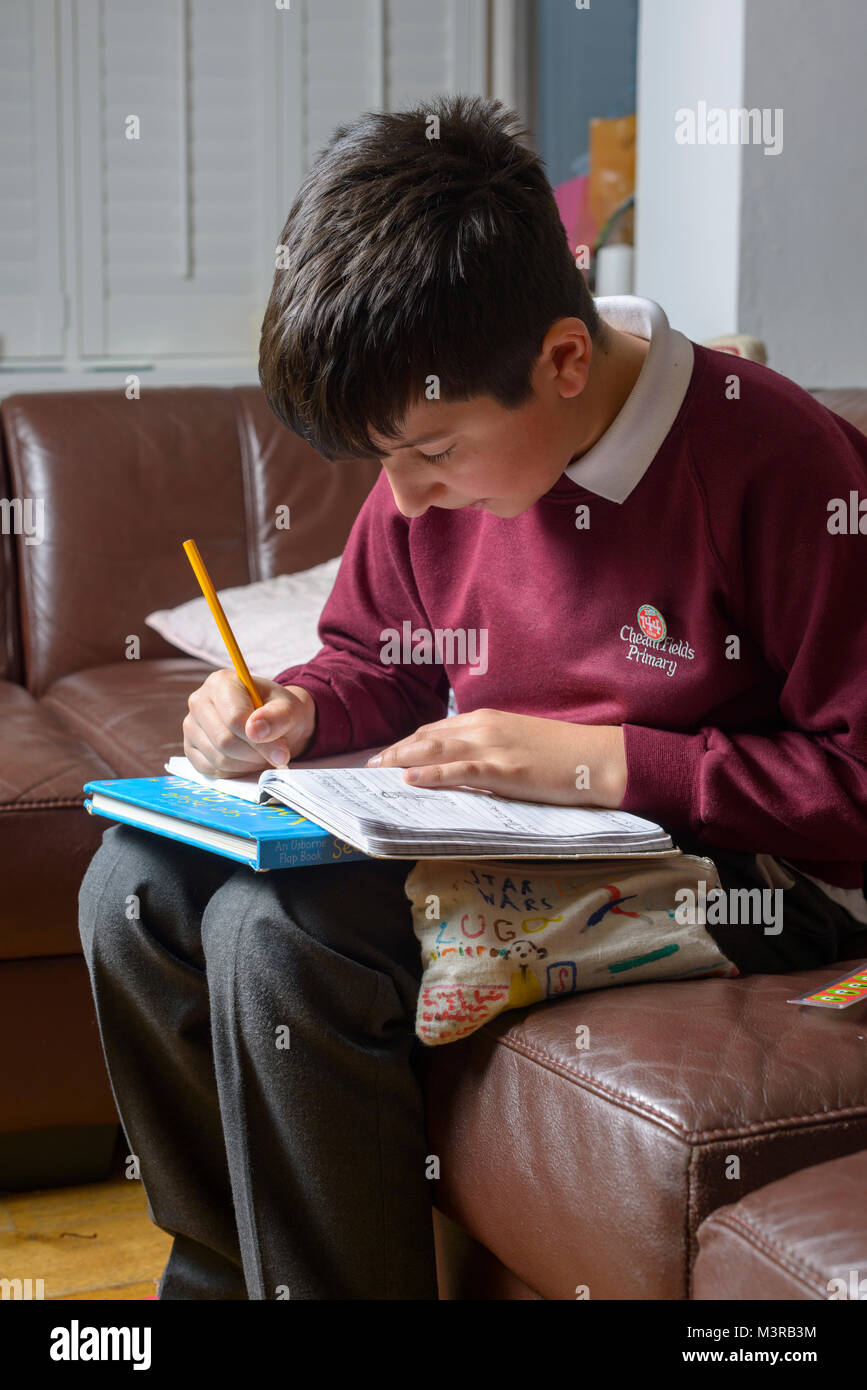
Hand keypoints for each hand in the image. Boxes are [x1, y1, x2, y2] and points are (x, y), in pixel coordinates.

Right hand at [183, 671, 316, 777]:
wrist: (272, 723)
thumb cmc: (279, 712)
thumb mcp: (289, 709)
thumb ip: (277, 717)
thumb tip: (256, 731)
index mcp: (221, 682)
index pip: (234, 719)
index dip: (259, 741)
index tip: (281, 751)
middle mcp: (199, 701)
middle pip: (224, 741)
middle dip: (254, 753)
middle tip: (273, 751)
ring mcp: (191, 726)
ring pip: (219, 759)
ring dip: (247, 763)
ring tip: (260, 752)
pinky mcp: (190, 749)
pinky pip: (212, 770)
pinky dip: (235, 771)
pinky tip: (246, 759)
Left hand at [366, 708, 626, 807]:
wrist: (597, 757)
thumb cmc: (562, 753)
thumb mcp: (518, 743)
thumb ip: (488, 748)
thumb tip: (462, 765)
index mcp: (487, 720)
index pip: (436, 728)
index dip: (408, 741)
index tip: (387, 753)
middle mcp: (484, 727)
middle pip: (428, 736)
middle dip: (396, 750)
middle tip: (369, 765)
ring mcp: (493, 747)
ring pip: (436, 749)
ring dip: (402, 760)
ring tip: (377, 770)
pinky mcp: (504, 769)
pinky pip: (459, 770)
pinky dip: (431, 774)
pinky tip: (410, 780)